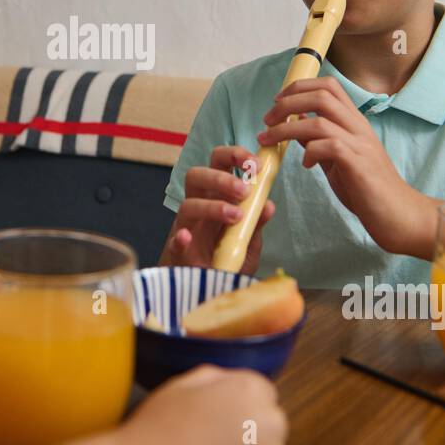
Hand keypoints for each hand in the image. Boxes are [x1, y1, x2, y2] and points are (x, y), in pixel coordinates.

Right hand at [117, 365, 288, 444]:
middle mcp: (270, 421)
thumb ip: (216, 376)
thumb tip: (229, 380)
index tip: (219, 414)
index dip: (237, 402)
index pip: (261, 390)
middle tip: (212, 436)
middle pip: (267, 419)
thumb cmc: (159, 430)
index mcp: (250, 390)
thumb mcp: (181, 384)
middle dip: (247, 426)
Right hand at [162, 145, 275, 274]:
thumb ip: (255, 224)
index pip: (219, 164)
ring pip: (187, 205)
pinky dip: (180, 238)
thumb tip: (269, 205)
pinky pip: (174, 242)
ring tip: (235, 216)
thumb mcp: (247, 242)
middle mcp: (198, 206)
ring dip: (212, 206)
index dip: (235, 156)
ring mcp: (186, 227)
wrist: (207, 288)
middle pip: (197, 176)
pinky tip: (187, 238)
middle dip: (221, 177)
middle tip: (244, 191)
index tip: (257, 164)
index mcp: (216, 196)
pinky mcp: (178, 253)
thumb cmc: (225, 259)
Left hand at [257, 76, 432, 256]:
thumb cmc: (368, 189)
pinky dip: (310, 151)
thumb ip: (320, 140)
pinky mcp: (359, 166)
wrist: (400, 215)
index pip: (328, 86)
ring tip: (269, 140)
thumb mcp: (338, 159)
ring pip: (320, 121)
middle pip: (321, 95)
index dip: (299, 87)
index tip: (278, 102)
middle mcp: (359, 128)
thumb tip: (296, 122)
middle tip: (267, 119)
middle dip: (288, 102)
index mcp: (354, 122)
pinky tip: (305, 164)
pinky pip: (330, 146)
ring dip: (287, 128)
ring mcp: (361, 145)